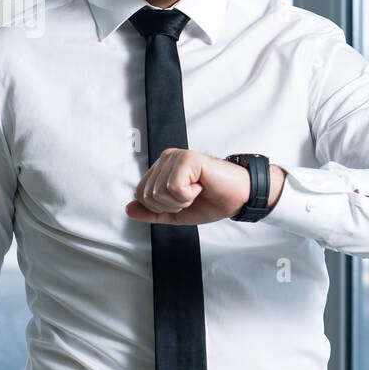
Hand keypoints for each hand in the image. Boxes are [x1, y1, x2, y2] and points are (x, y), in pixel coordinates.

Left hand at [125, 148, 284, 224]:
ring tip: (197, 191)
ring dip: (181, 201)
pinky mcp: (188, 158)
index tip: (183, 201)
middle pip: (147, 194)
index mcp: (162, 168)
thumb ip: (152, 212)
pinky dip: (188, 195)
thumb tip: (129, 209)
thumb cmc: (213, 201)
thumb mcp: (177, 213)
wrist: (239, 197)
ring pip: (159, 192)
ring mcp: (176, 156)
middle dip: (170, 205)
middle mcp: (166, 158)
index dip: (161, 207)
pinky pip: (174, 187)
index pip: (140, 194)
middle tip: (192, 197)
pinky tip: (201, 186)